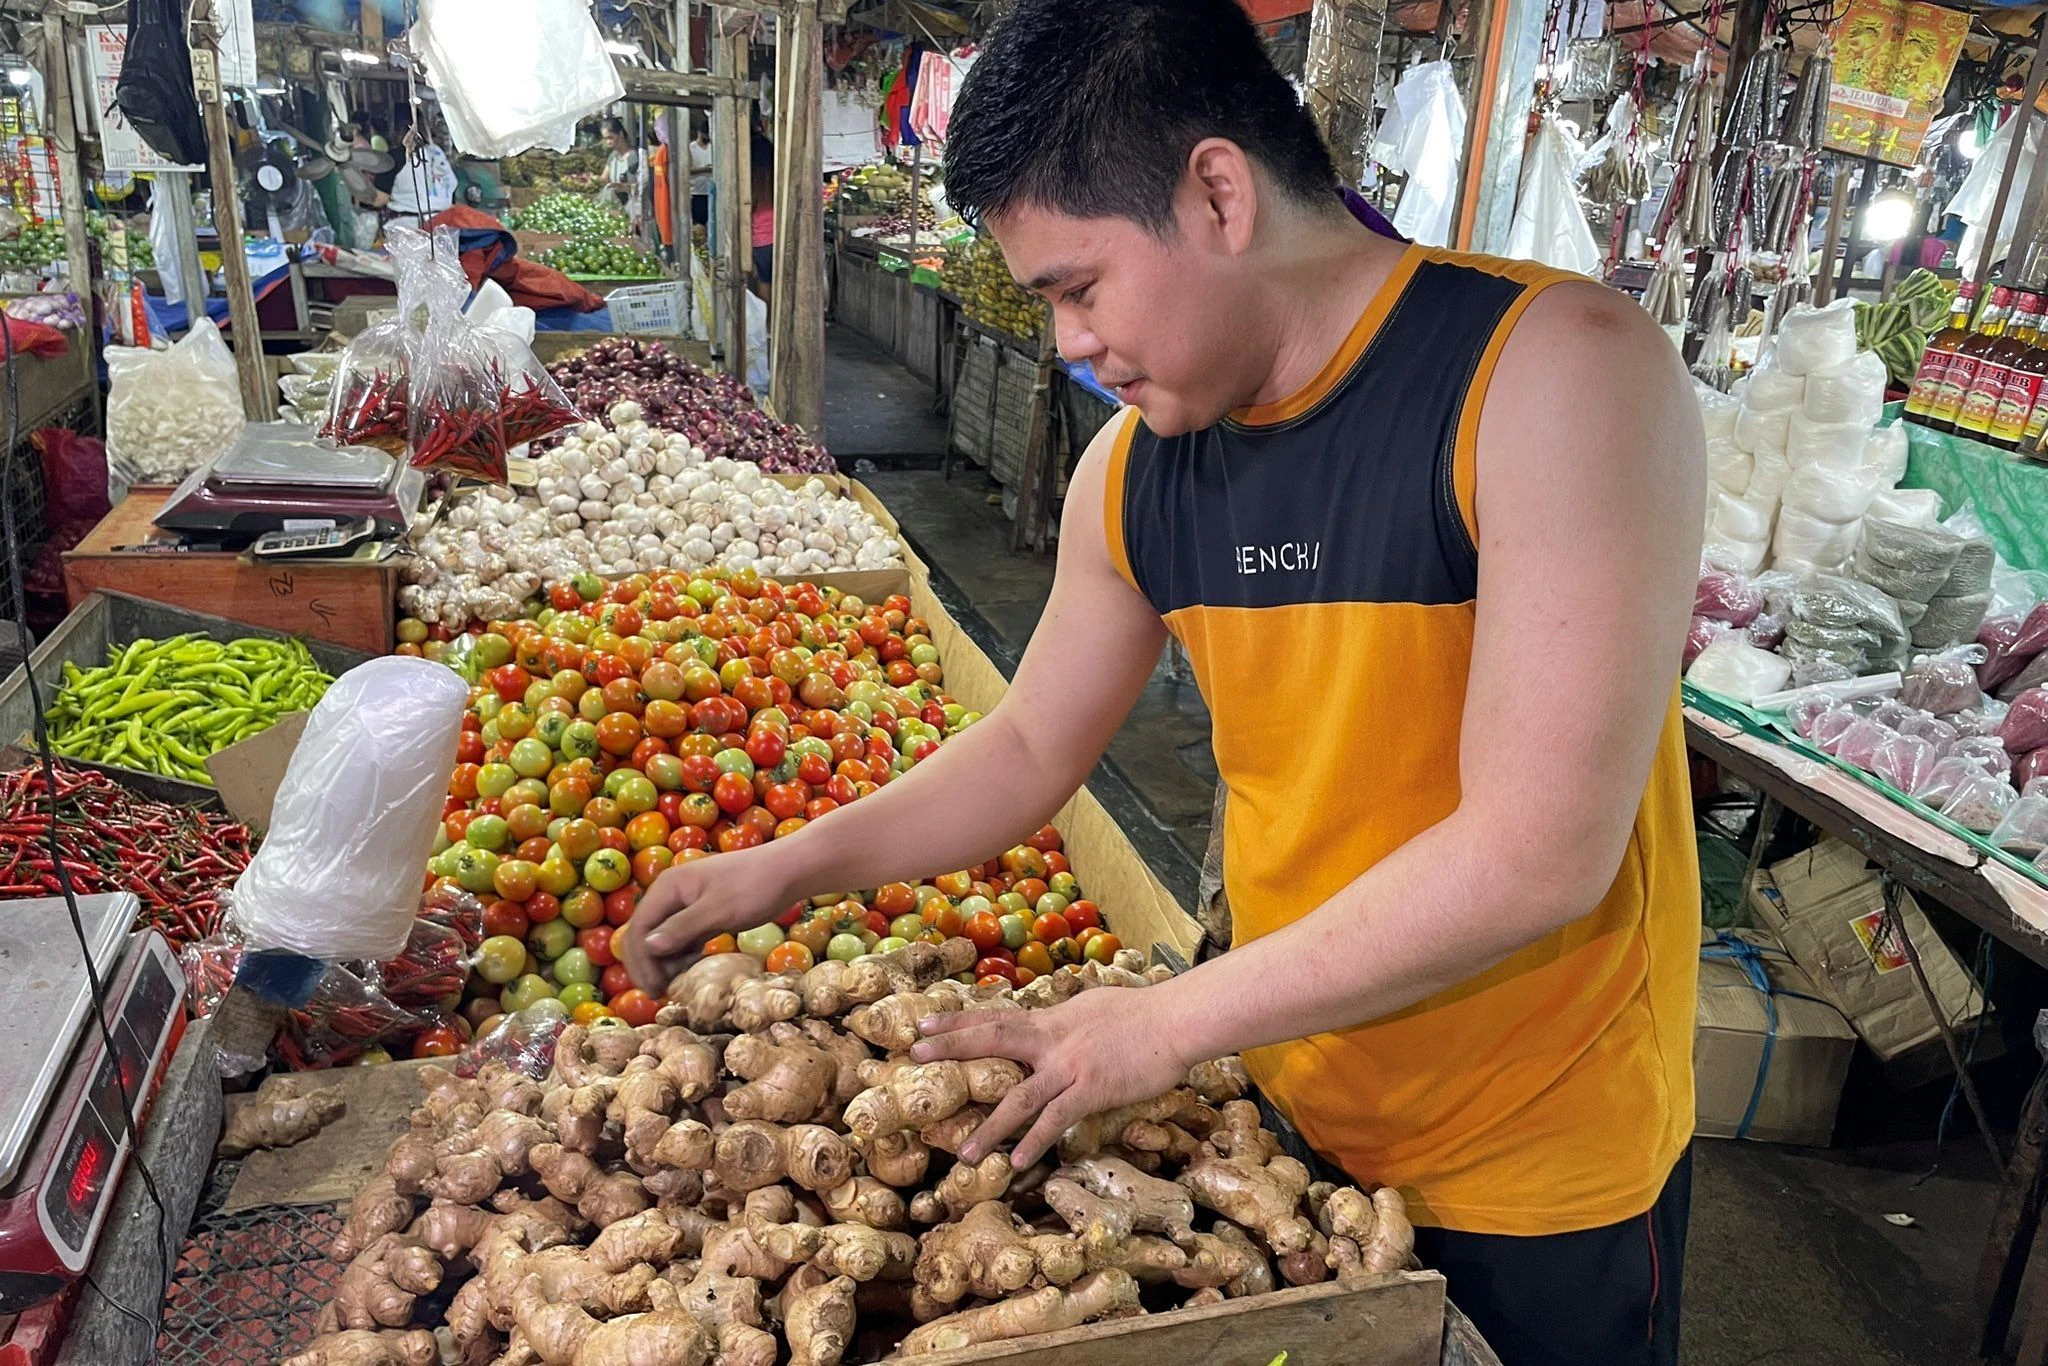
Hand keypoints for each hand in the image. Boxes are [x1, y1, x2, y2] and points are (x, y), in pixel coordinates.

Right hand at [617, 848, 792, 992]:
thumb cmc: (754, 886)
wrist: (789, 870)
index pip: (639, 928)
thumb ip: (683, 928)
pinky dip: (682, 955)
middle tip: (660, 994)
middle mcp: (672, 894)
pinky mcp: (704, 913)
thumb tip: (648, 947)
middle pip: (647, 934)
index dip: (640, 962)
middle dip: (649, 965)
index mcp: (668, 888)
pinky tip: (691, 969)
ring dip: (666, 962)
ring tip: (676, 986)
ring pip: (665, 938)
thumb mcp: (718, 910)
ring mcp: (688, 903)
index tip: (653, 990)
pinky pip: (683, 938)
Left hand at [909, 984, 1196, 1168]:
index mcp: (1050, 1020)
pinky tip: (1019, 1162)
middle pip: (992, 1040)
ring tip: (964, 1155)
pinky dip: (1036, 1141)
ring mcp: (1068, 1066)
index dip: (958, 1021)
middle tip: (913, 1055)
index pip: (995, 1017)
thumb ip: (1065, 1018)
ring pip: (1019, 1097)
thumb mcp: (1091, 1007)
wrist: (1174, 1021)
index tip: (924, 1024)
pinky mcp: (1090, 1089)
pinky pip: (1056, 1119)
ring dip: (990, 1127)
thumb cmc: (1141, 1014)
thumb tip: (1049, 1022)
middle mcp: (1051, 1040)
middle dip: (952, 1048)